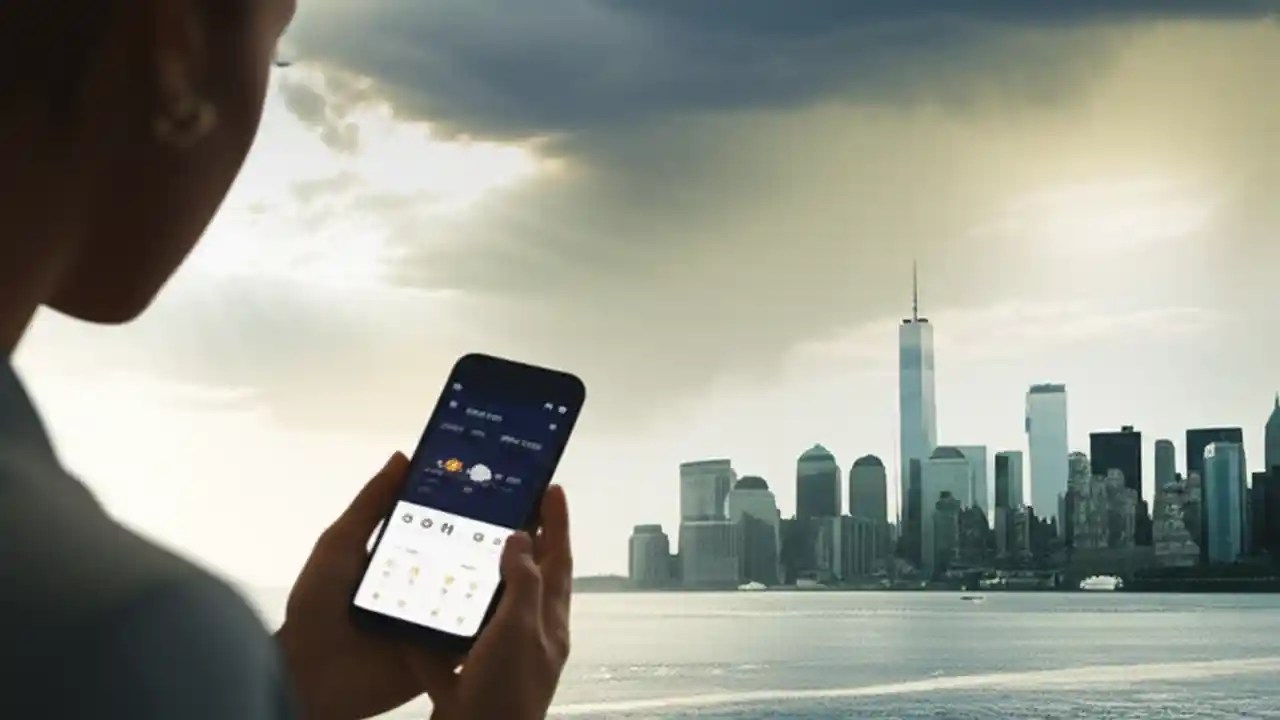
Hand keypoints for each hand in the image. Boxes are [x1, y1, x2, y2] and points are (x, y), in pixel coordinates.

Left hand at [276, 452, 572, 719]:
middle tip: (532, 516)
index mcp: (405, 556)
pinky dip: (496, 622)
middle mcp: (426, 583)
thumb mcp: (340, 545)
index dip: (472, 508)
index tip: (503, 484)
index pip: (445, 527)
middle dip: (499, 540)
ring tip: (535, 553)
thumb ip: (370, 504)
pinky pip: (477, 634)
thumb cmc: (317, 606)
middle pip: (471, 557)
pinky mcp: (443, 652)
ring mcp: (437, 619)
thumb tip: (403, 458)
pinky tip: (519, 600)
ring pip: (481, 594)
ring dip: (504, 577)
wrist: (309, 675)